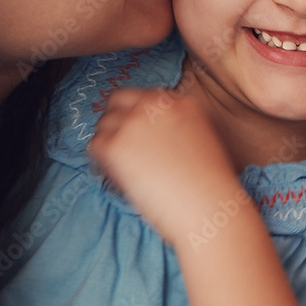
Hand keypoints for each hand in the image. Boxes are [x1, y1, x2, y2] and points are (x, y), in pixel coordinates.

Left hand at [88, 88, 245, 245]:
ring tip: (118, 168)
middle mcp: (156, 105)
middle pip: (118, 101)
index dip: (136, 116)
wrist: (208, 207)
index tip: (136, 135)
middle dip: (116, 121)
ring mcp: (133, 123)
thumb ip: (177, 129)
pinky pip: (94, 146)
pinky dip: (100, 162)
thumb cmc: (211, 189)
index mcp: (181, 102)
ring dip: (107, 143)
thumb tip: (148, 139)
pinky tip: (115, 178)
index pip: (144, 97)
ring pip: (103, 124)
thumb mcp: (203, 142)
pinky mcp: (116, 145)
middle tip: (119, 147)